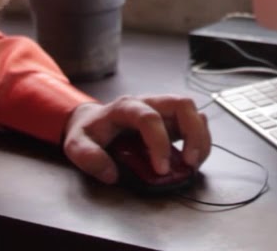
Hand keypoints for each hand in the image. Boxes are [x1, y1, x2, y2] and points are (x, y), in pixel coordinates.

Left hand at [62, 94, 210, 183]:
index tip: (161, 169)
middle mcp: (148, 103)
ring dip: (200, 137)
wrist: (92, 121)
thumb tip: (111, 174)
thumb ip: (88, 157)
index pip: (149, 118)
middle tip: (190, 161)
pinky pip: (194, 121)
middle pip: (181, 104)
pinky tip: (194, 158)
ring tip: (194, 163)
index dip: (159, 143)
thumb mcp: (76, 144)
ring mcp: (162, 109)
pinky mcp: (171, 120)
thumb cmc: (88, 132)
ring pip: (193, 111)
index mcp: (125, 107)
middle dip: (192, 132)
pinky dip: (200, 139)